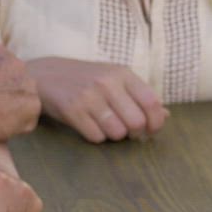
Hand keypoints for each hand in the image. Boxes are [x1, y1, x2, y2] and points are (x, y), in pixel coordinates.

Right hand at [0, 44, 40, 142]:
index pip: (2, 63)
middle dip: (9, 91)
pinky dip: (19, 125)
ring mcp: (27, 84)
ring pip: (25, 97)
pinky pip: (28, 117)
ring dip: (16, 108)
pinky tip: (2, 127)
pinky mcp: (33, 105)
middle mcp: (16, 63)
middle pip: (17, 78)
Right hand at [29, 57, 167, 142]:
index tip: (151, 130)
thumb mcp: (114, 79)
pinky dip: (95, 136)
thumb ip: (140, 96)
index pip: (151, 102)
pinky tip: (88, 124)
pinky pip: (96, 137)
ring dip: (113, 135)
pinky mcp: (72, 110)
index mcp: (122, 74)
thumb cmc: (85, 80)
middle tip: (124, 129)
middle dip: (133, 133)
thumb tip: (167, 115)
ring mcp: (89, 96)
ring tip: (103, 124)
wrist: (44, 75)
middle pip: (136, 122)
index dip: (156, 122)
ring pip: (117, 133)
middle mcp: (107, 83)